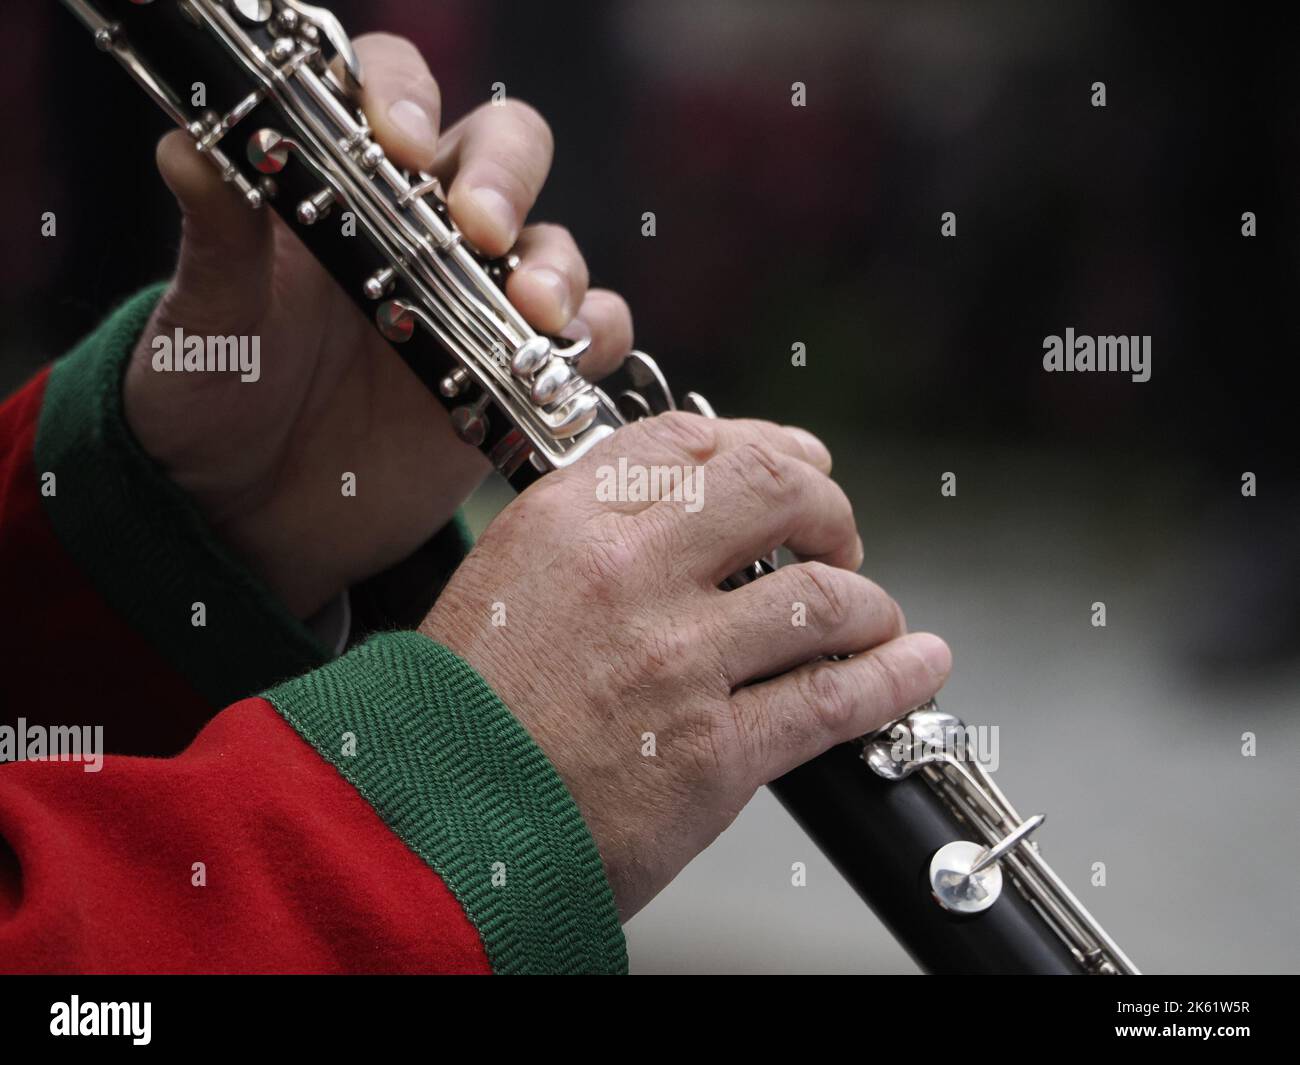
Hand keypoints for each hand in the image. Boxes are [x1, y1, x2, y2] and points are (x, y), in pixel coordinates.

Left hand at [124, 33, 632, 617]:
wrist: (249, 516)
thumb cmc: (214, 403)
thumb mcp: (206, 323)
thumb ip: (217, 243)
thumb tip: (186, 150)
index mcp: (341, 192)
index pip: (391, 92)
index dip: (405, 96)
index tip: (398, 147)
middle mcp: (420, 233)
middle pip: (500, 150)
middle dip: (506, 176)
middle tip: (484, 233)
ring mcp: (474, 305)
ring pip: (551, 245)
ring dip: (558, 269)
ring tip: (534, 314)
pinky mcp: (512, 376)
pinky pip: (584, 339)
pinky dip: (594, 341)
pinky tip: (569, 363)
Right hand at [420, 412, 951, 918]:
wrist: (429, 827)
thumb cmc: (457, 717)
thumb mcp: (499, 584)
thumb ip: (583, 537)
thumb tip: (673, 514)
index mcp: (566, 524)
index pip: (689, 440)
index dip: (761, 442)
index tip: (788, 462)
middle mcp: (628, 575)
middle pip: (774, 488)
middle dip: (824, 502)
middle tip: (834, 528)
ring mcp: (678, 661)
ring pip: (822, 595)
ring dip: (867, 601)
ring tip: (873, 615)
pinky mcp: (714, 750)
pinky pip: (834, 697)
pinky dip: (893, 677)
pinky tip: (916, 663)